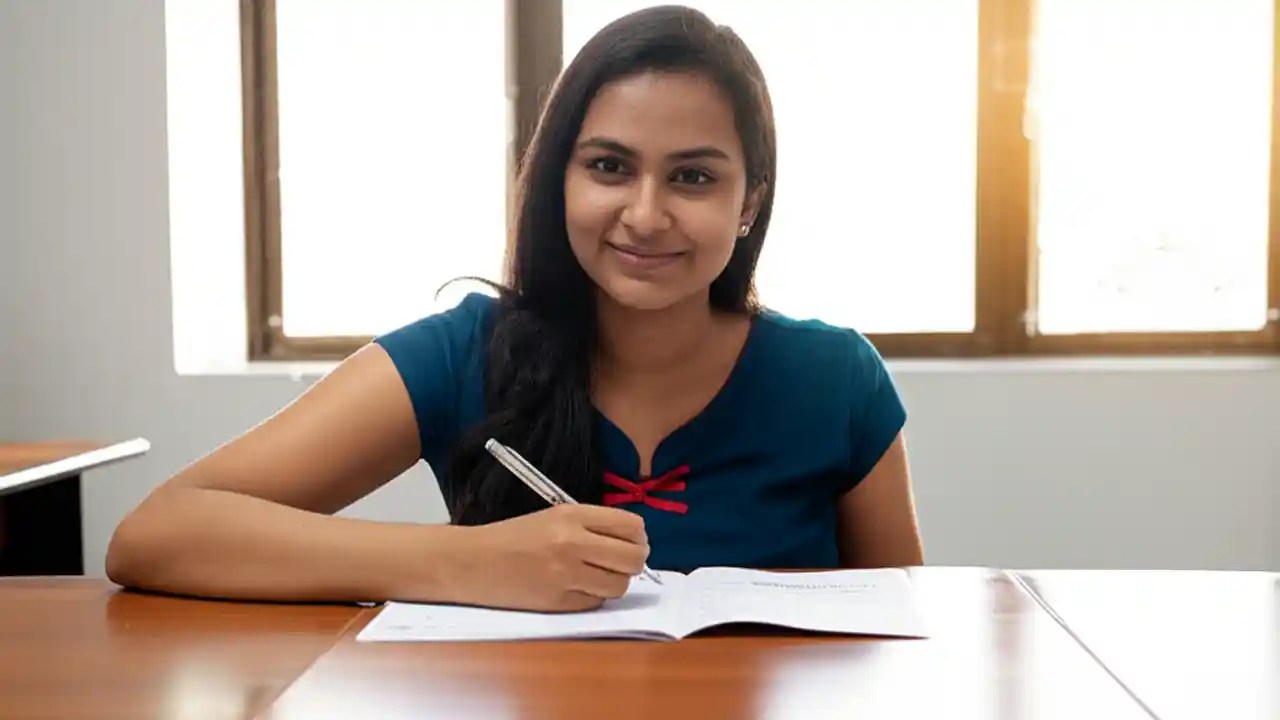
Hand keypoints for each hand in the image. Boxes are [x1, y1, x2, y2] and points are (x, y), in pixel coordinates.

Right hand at [452, 504, 649, 611]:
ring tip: (595, 576)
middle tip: (620, 563)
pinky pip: (595, 603)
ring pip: (619, 585)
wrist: (472, 562)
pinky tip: (575, 588)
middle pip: (633, 559)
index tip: (631, 543)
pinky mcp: (558, 602)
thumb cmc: (513, 537)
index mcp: (572, 516)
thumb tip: (632, 541)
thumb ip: (591, 526)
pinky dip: (592, 597)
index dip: (638, 538)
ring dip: (613, 583)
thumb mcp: (554, 517)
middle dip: (634, 563)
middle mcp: (573, 543)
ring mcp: (566, 575)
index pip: (631, 526)